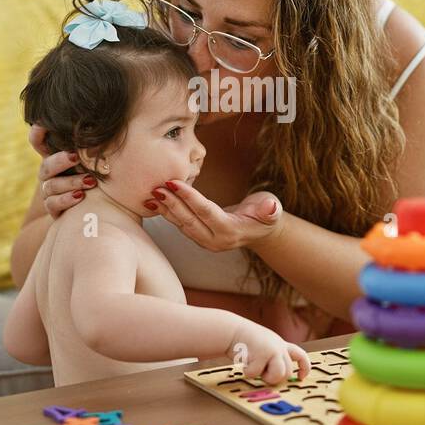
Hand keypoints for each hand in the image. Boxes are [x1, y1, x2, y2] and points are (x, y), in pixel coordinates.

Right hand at [28, 124, 94, 218]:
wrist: (101, 205)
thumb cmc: (100, 174)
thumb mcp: (95, 158)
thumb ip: (90, 145)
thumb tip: (99, 125)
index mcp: (55, 156)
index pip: (38, 142)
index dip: (37, 133)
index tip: (41, 124)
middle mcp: (49, 174)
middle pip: (45, 166)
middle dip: (60, 161)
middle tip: (76, 156)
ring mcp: (49, 191)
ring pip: (51, 186)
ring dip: (71, 182)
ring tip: (91, 181)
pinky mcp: (53, 208)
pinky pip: (52, 204)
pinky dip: (66, 199)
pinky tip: (80, 196)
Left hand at [149, 182, 283, 250]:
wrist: (261, 231)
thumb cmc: (267, 215)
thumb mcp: (273, 210)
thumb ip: (270, 210)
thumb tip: (271, 207)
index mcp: (231, 232)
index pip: (206, 212)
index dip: (189, 198)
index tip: (174, 182)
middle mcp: (215, 241)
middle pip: (189, 221)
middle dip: (172, 203)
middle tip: (156, 186)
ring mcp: (206, 242)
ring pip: (182, 225)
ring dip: (166, 209)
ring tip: (151, 193)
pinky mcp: (199, 238)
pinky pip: (181, 225)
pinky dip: (168, 213)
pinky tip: (156, 201)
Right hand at [227, 320, 311, 385]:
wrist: (232, 330)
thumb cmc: (245, 341)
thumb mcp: (264, 345)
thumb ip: (273, 358)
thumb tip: (277, 378)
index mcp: (281, 345)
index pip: (300, 355)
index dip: (304, 367)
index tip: (301, 377)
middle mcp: (279, 347)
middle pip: (288, 373)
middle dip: (274, 378)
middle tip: (261, 372)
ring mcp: (272, 350)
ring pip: (279, 375)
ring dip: (266, 377)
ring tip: (255, 369)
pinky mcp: (262, 354)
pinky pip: (256, 374)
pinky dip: (247, 371)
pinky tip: (244, 361)